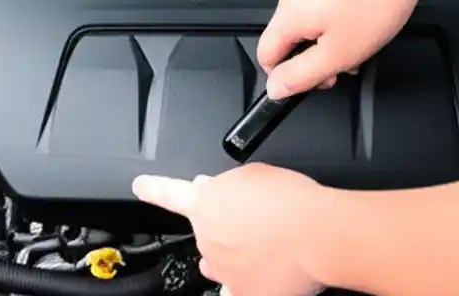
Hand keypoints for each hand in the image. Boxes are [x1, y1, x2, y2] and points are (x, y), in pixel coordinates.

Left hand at [132, 164, 327, 295]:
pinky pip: (237, 288)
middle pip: (207, 232)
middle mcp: (207, 237)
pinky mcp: (241, 292)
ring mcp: (221, 269)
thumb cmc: (293, 202)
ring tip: (270, 246)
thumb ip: (229, 184)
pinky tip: (269, 271)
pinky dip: (250, 281)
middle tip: (260, 222)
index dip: (152, 188)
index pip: (170, 193)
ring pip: (220, 262)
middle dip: (227, 226)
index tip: (140, 186)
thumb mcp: (257, 175)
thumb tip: (213, 187)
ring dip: (235, 255)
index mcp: (206, 202)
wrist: (318, 235)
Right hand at [258, 0, 432, 98]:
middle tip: (345, 61)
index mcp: (288, 14)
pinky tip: (358, 11)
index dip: (286, 75)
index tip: (315, 79)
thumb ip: (302, 75)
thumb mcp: (339, 53)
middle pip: (287, 36)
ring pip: (305, 17)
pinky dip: (333, 11)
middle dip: (313, 55)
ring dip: (325, 34)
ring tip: (358, 34)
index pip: (265, 55)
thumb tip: (276, 87)